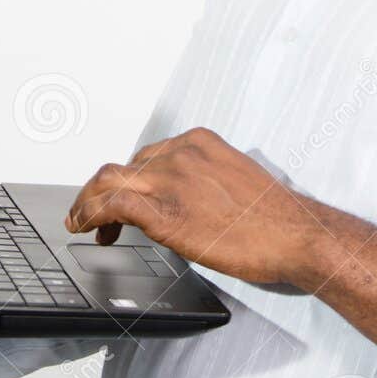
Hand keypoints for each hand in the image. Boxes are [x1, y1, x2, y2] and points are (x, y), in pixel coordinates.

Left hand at [63, 128, 325, 285]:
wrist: (295, 234)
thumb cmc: (275, 218)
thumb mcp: (235, 182)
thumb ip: (205, 183)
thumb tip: (187, 202)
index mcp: (200, 142)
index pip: (147, 156)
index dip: (128, 180)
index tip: (121, 199)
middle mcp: (181, 153)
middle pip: (124, 167)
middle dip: (104, 193)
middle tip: (97, 218)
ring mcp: (171, 179)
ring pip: (108, 180)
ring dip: (87, 202)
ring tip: (80, 223)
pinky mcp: (164, 211)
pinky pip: (112, 204)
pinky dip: (90, 214)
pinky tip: (84, 227)